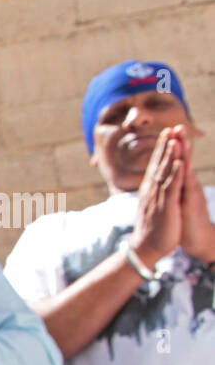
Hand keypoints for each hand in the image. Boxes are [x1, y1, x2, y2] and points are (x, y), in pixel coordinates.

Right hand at [131, 125, 184, 268]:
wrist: (145, 249)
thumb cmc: (150, 230)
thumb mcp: (150, 208)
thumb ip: (152, 194)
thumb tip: (151, 186)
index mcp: (149, 191)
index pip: (155, 165)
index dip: (161, 149)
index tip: (166, 134)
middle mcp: (151, 191)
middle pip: (159, 164)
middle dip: (165, 146)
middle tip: (170, 128)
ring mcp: (158, 198)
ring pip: (165, 172)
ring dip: (171, 155)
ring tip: (175, 139)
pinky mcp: (166, 207)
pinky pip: (172, 187)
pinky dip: (177, 173)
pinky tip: (181, 162)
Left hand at [176, 125, 214, 262]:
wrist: (197, 239)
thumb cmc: (185, 220)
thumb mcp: (176, 200)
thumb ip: (173, 187)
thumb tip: (167, 176)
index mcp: (180, 184)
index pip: (176, 162)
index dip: (172, 147)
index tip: (168, 130)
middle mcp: (187, 185)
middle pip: (184, 161)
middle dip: (180, 143)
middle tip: (178, 125)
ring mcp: (191, 193)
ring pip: (187, 170)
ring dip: (185, 154)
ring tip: (182, 138)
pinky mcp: (192, 204)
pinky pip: (189, 187)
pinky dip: (186, 175)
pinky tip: (185, 164)